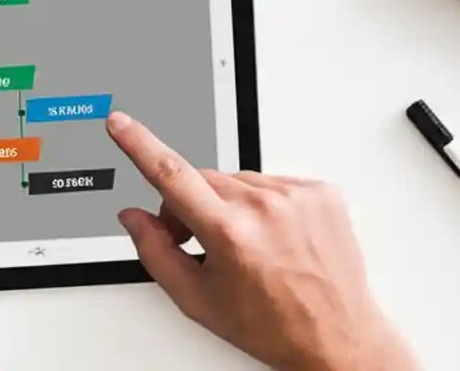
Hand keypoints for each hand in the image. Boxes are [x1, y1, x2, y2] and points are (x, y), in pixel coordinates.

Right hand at [107, 112, 416, 370]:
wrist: (337, 336)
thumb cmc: (274, 324)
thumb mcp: (199, 301)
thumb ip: (155, 252)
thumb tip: (134, 217)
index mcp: (230, 233)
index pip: (172, 175)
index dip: (139, 144)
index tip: (121, 124)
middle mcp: (264, 207)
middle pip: (202, 180)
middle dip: (191, 206)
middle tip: (201, 243)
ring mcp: (296, 196)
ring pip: (237, 181)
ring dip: (231, 205)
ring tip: (248, 246)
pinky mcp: (319, 191)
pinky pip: (272, 183)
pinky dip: (265, 204)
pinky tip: (274, 237)